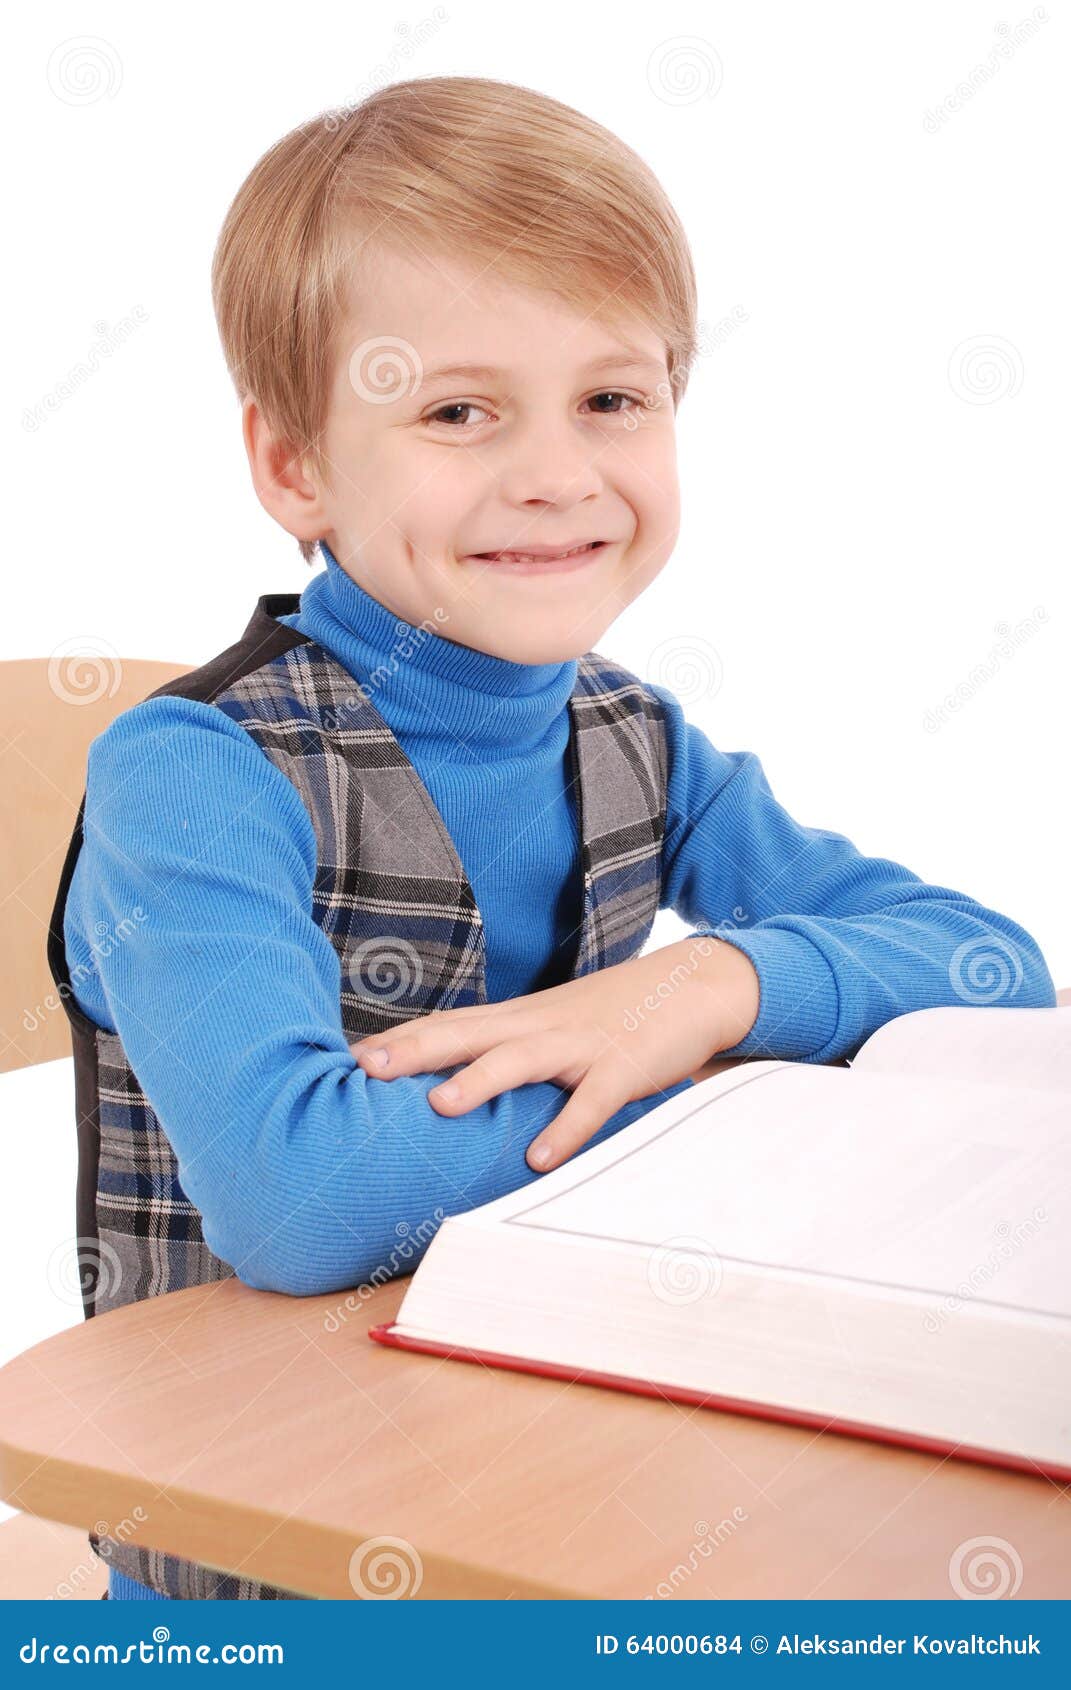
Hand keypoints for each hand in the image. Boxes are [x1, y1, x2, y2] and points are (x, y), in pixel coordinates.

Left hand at [350, 935, 759, 1172]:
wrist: (694, 984)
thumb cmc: (615, 1014)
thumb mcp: (554, 1025)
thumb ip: (510, 1047)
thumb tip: (457, 1080)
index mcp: (520, 1018)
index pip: (450, 1025)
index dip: (401, 1040)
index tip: (349, 1058)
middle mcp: (541, 1026)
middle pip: (468, 1035)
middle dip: (414, 1051)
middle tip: (365, 1069)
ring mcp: (582, 1045)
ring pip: (522, 1059)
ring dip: (481, 1080)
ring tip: (439, 1105)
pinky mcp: (624, 1067)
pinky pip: (593, 1100)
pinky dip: (567, 1128)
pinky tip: (541, 1157)